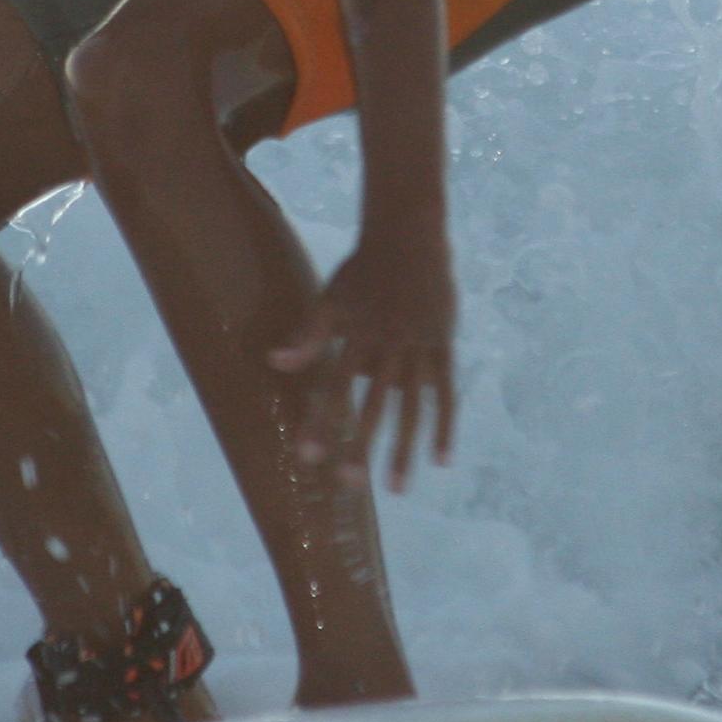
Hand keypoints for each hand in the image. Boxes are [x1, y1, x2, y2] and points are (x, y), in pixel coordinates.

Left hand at [270, 225, 455, 490]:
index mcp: (357, 337)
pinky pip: (447, 393)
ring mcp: (420, 349)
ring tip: (397, 487)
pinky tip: (443, 459)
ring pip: (413, 408)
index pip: (335, 388)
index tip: (308, 456)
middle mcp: (388, 348)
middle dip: (361, 446)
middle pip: (373, 405)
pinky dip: (446, 426)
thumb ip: (308, 335)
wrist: (409, 234)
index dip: (321, 421)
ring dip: (404, 449)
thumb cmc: (364, 267)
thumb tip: (274, 363)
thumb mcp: (331, 297)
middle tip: (349, 485)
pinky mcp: (444, 346)